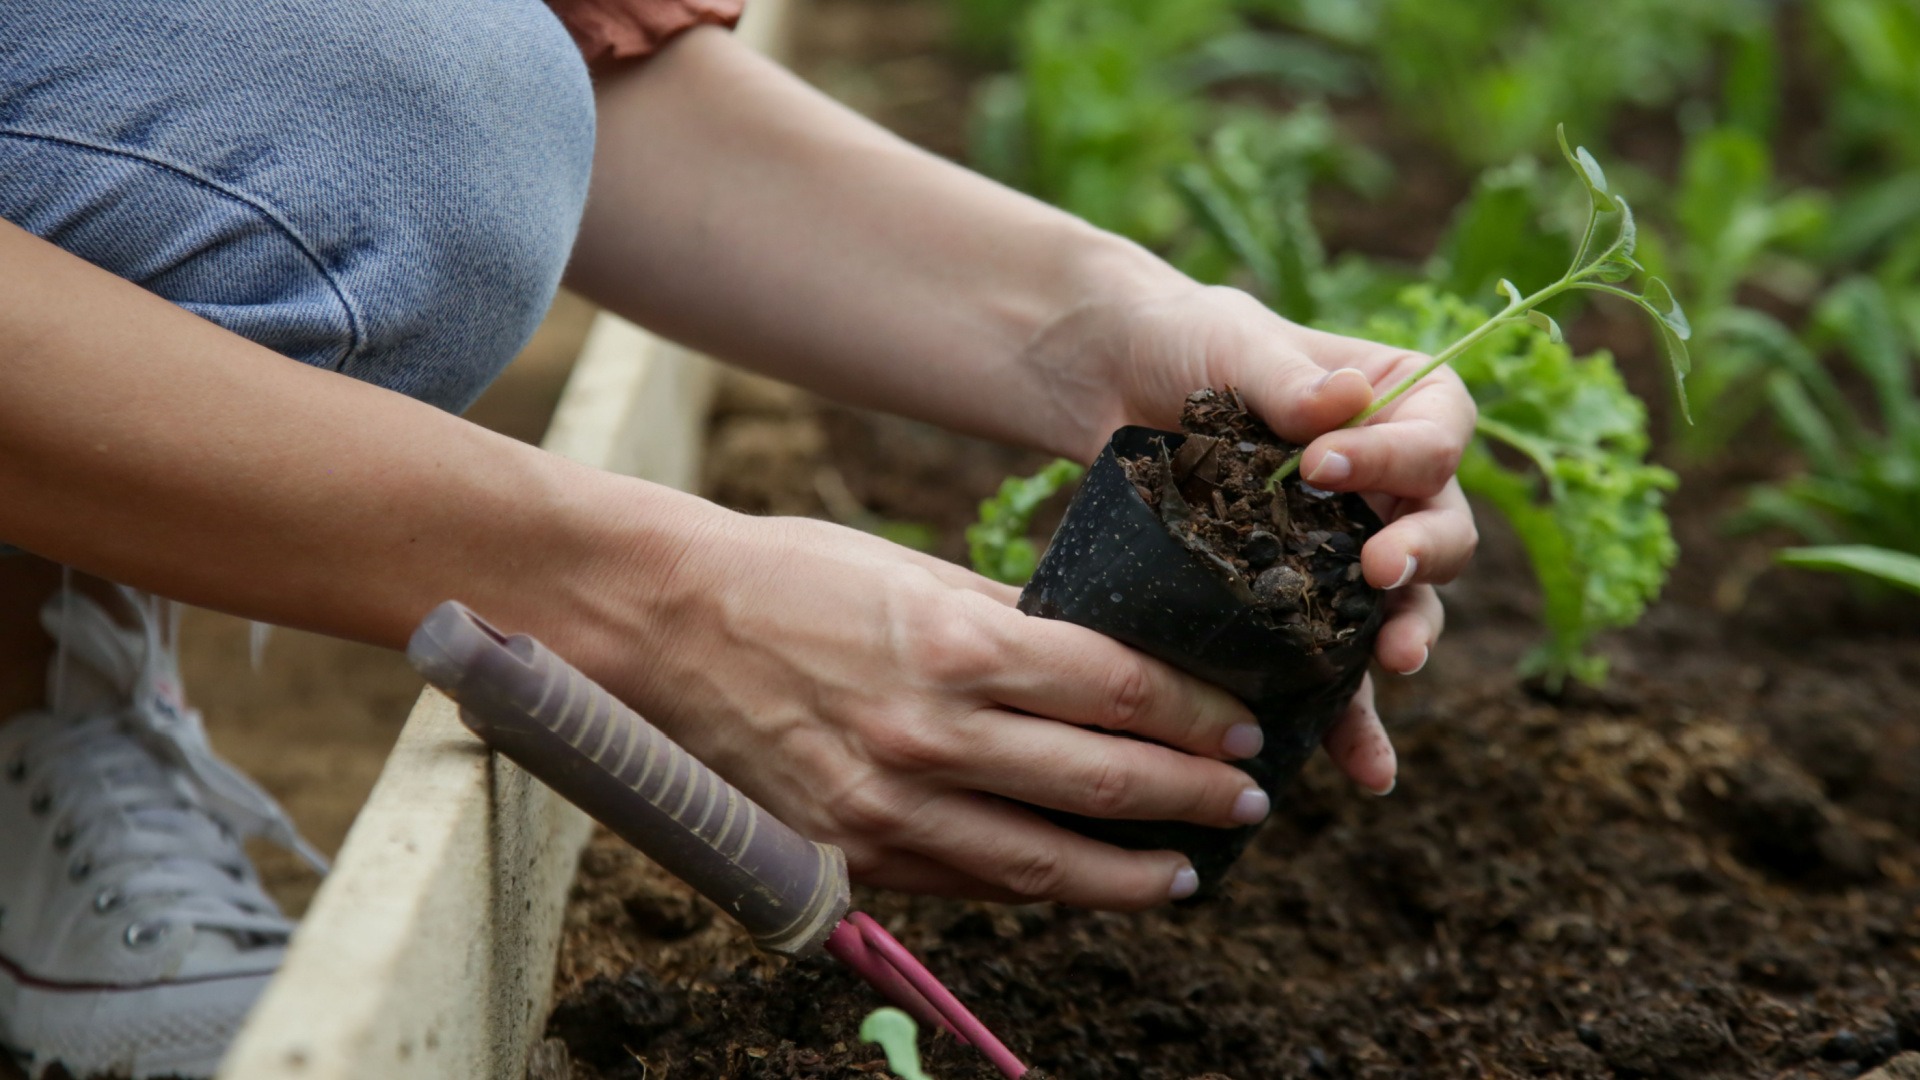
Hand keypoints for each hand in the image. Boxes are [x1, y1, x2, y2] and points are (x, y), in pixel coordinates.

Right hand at [577, 506, 1276, 908]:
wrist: (663, 623)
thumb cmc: (793, 577)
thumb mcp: (915, 572)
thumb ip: (1011, 627)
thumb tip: (1104, 666)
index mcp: (958, 644)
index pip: (1120, 689)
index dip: (1197, 715)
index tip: (1244, 727)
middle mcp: (932, 733)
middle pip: (1103, 781)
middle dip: (1195, 796)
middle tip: (1249, 801)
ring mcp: (887, 806)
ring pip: (1045, 863)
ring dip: (1134, 873)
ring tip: (1189, 871)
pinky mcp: (846, 854)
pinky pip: (966, 885)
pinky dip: (1036, 892)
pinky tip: (1080, 887)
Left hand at [1027, 283, 1479, 795]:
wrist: (1111, 385)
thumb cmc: (1184, 342)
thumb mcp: (1231, 341)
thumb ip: (1286, 377)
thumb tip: (1345, 401)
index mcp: (1398, 401)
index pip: (1438, 434)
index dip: (1398, 457)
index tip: (1323, 465)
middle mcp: (1392, 481)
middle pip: (1442, 528)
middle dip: (1421, 555)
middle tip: (1379, 571)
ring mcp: (1350, 548)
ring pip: (1405, 606)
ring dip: (1408, 636)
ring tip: (1393, 662)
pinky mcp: (1299, 604)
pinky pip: (1340, 671)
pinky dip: (1356, 720)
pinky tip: (1365, 770)